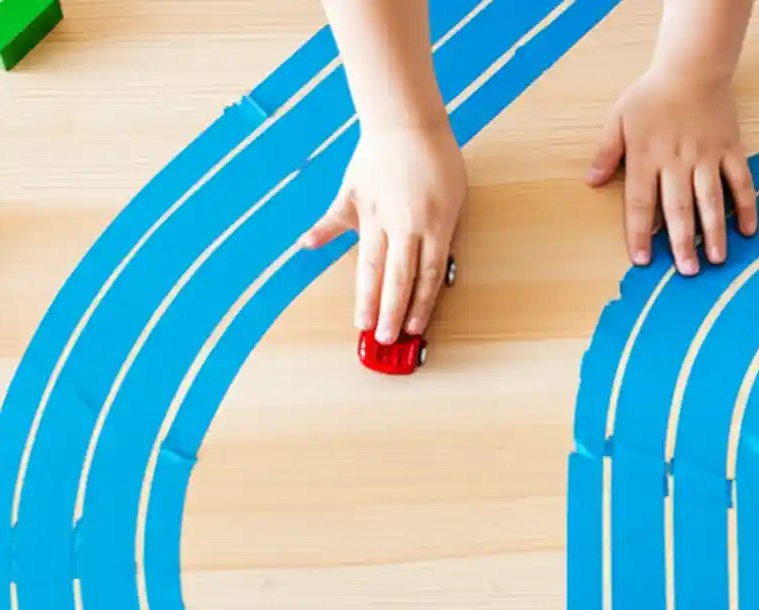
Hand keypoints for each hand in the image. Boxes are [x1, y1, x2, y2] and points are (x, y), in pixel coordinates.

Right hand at [299, 122, 466, 342]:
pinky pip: (335, 218)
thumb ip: (438, 235)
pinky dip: (319, 231)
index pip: (427, 275)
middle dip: (391, 311)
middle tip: (384, 338)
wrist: (408, 121)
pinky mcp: (355, 197)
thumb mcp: (453, 198)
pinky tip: (304, 246)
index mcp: (434, 225)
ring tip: (360, 322)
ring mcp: (377, 212)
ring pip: (371, 262)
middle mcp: (405, 224)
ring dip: (365, 295)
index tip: (412, 329)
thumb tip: (429, 266)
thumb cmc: (435, 158)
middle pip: (398, 276)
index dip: (420, 305)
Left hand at [587, 67, 757, 274]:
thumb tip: (592, 181)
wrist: (692, 68)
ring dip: (715, 232)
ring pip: (712, 200)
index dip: (640, 233)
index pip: (641, 203)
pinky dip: (746, 206)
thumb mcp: (618, 119)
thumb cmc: (650, 97)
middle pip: (680, 208)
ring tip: (717, 260)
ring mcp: (707, 156)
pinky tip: (748, 230)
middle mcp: (677, 161)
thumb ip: (606, 152)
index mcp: (647, 157)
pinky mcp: (731, 149)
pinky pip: (741, 181)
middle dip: (682, 243)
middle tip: (687, 272)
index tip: (641, 260)